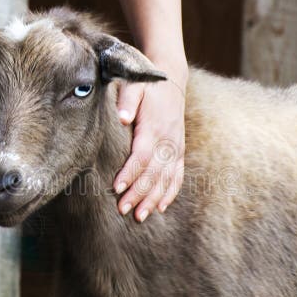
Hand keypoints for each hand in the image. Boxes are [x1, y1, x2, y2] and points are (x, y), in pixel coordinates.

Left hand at [114, 60, 186, 221]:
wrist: (172, 80)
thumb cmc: (146, 86)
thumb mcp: (135, 85)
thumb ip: (127, 101)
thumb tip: (122, 117)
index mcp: (154, 127)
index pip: (142, 155)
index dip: (130, 173)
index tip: (117, 188)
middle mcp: (168, 140)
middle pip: (153, 172)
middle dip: (139, 193)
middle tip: (123, 210)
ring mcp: (176, 147)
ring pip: (166, 178)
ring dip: (153, 199)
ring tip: (140, 216)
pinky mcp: (179, 151)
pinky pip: (178, 176)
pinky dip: (170, 193)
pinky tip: (161, 208)